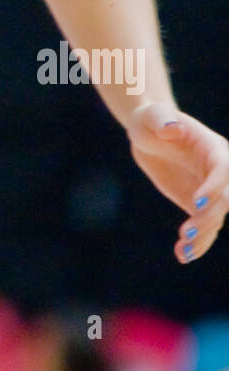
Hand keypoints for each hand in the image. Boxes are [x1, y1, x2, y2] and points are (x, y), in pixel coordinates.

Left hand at [127, 102, 228, 263]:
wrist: (148, 134)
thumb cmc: (152, 120)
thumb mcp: (152, 116)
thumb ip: (162, 120)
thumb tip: (172, 128)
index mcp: (213, 148)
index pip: (223, 169)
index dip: (214, 187)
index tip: (197, 202)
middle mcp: (218, 172)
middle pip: (225, 199)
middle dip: (209, 216)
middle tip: (187, 232)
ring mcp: (210, 190)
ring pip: (215, 218)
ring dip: (203, 237)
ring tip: (183, 251)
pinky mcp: (198, 205)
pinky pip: (204, 227)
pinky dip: (197, 243)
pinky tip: (182, 255)